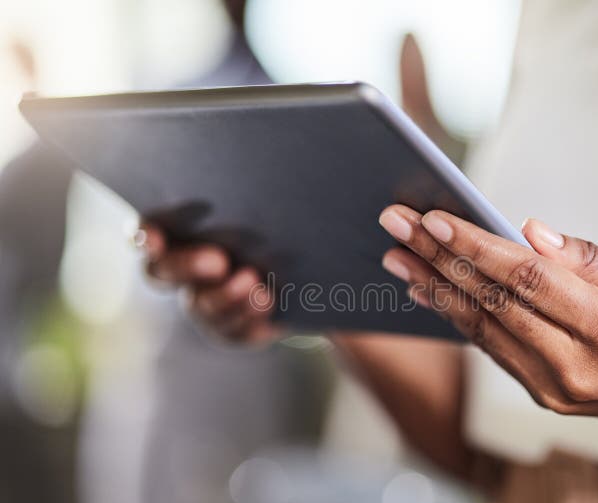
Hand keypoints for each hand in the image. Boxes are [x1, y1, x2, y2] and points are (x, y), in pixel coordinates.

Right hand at [137, 39, 450, 344]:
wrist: (404, 272)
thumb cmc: (383, 198)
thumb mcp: (394, 153)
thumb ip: (401, 102)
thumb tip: (411, 40)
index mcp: (223, 205)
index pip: (163, 215)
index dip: (149, 224)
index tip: (152, 226)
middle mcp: (214, 247)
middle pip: (166, 264)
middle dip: (181, 262)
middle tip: (217, 256)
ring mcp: (231, 289)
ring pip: (200, 303)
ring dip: (219, 296)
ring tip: (254, 283)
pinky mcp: (259, 320)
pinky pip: (235, 330)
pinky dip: (245, 321)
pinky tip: (270, 310)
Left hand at [378, 205, 597, 462]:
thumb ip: (584, 259)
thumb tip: (525, 231)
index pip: (526, 280)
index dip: (476, 246)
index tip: (433, 217)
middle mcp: (574, 369)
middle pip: (491, 303)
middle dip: (437, 259)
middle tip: (394, 225)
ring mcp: (554, 390)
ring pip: (481, 330)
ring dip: (434, 288)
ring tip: (396, 256)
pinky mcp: (543, 397)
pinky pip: (492, 349)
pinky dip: (457, 317)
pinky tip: (430, 291)